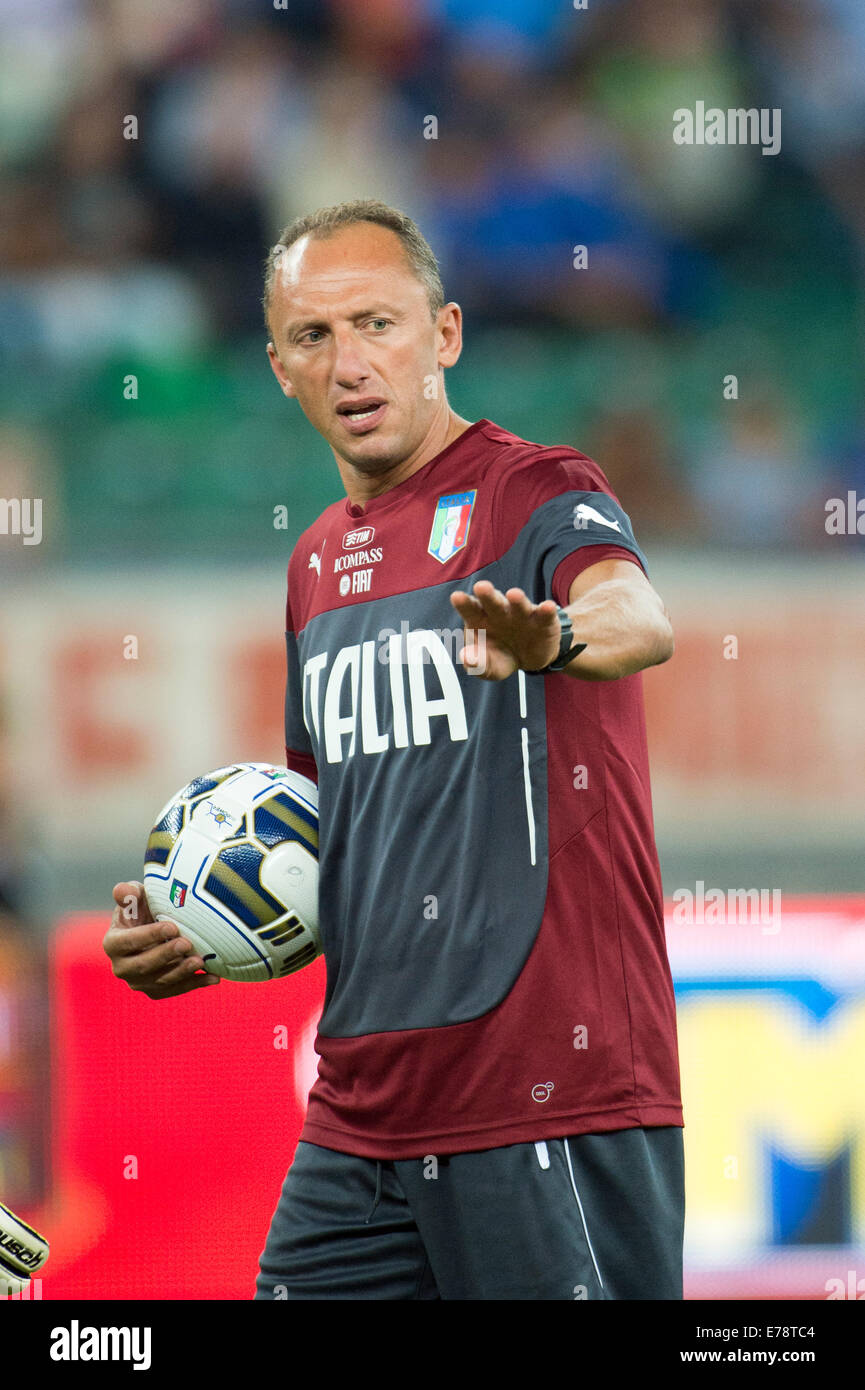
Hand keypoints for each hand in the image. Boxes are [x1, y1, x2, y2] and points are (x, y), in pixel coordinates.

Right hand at [103, 881, 219, 999]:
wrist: (155, 929)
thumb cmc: (144, 909)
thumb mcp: (136, 897)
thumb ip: (128, 893)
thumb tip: (123, 891)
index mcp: (113, 943)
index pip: (127, 942)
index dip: (149, 936)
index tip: (172, 927)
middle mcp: (121, 967)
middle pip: (143, 965)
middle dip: (166, 955)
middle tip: (186, 943)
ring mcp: (138, 982)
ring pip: (161, 981)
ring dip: (182, 972)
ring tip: (200, 960)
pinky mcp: (156, 991)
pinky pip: (176, 990)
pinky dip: (195, 984)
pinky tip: (213, 977)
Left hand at [449, 581, 561, 679]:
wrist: (530, 659)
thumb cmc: (501, 657)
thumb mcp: (488, 667)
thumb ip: (476, 663)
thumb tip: (466, 657)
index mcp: (480, 620)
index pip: (469, 609)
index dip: (464, 603)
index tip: (457, 597)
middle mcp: (500, 612)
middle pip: (492, 601)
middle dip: (487, 594)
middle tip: (481, 587)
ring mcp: (522, 614)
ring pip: (518, 604)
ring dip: (517, 599)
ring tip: (514, 595)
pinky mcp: (543, 620)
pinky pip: (544, 614)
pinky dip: (546, 610)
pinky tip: (548, 607)